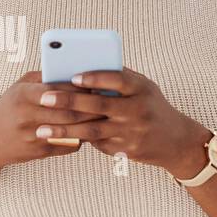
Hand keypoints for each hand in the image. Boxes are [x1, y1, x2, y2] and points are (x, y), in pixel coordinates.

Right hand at [0, 71, 109, 166]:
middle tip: (109, 102)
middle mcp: (28, 116)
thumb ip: (44, 78)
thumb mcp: (20, 87)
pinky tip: (91, 132)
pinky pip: (67, 145)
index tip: (97, 85)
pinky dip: (81, 139)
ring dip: (90, 124)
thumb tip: (74, 72)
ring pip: (71, 130)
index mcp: (24, 95)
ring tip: (104, 116)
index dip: (80, 88)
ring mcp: (34, 136)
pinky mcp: (39, 152)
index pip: (59, 90)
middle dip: (91, 107)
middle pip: (68, 111)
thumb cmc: (8, 107)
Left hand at [34, 67, 208, 176]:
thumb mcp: (143, 87)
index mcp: (141, 89)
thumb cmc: (151, 106)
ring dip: (64, 129)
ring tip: (41, 129)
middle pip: (98, 105)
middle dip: (69, 102)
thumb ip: (118, 78)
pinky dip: (76, 139)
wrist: (175, 140)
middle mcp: (137, 110)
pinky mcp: (125, 150)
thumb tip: (82, 66)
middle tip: (44, 99)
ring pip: (92, 130)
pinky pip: (96, 143)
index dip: (95, 77)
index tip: (73, 76)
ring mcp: (131, 132)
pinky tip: (56, 138)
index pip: (117, 79)